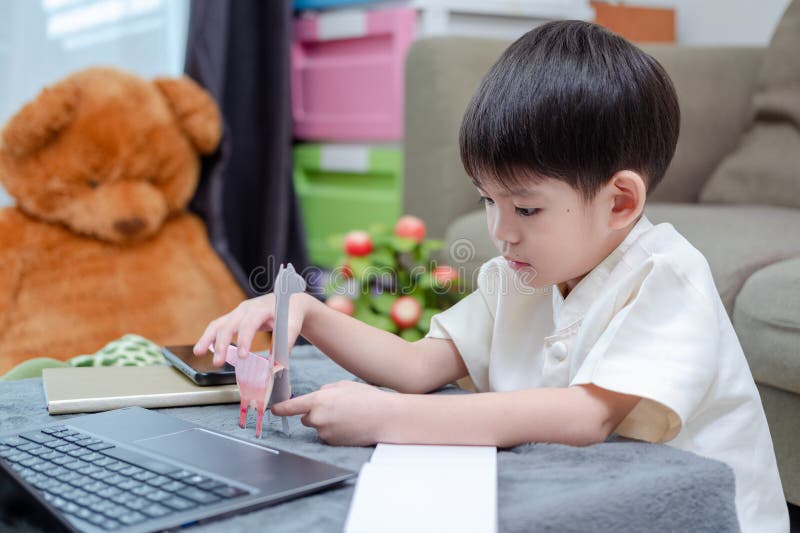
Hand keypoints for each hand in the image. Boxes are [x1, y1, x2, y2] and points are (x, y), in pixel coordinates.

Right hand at [193, 292, 312, 364]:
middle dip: (222, 344)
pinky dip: (210, 337)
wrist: (290, 300)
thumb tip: (278, 365)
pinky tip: (203, 349)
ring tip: (198, 353)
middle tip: (218, 362)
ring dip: (208, 338)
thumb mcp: (293, 325)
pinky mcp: (234, 318)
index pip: (249, 323)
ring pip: (218, 323)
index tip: (242, 356)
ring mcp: (238, 312)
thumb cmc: (291, 313)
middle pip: (229, 324)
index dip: (244, 339)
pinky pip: (219, 326)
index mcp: (261, 308)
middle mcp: (246, 308)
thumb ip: (286, 343)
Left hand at [271, 381, 393, 445]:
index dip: (280, 408)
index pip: (291, 407)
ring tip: (348, 416)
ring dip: (327, 423)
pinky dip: (335, 432)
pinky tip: (350, 426)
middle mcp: (318, 418)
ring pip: (318, 427)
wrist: (384, 417)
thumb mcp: (343, 385)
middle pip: (306, 418)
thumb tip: (316, 396)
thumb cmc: (366, 398)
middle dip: (315, 414)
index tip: (273, 409)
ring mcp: (325, 433)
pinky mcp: (333, 443)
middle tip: (335, 408)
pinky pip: (328, 436)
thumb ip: (324, 391)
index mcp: (318, 400)